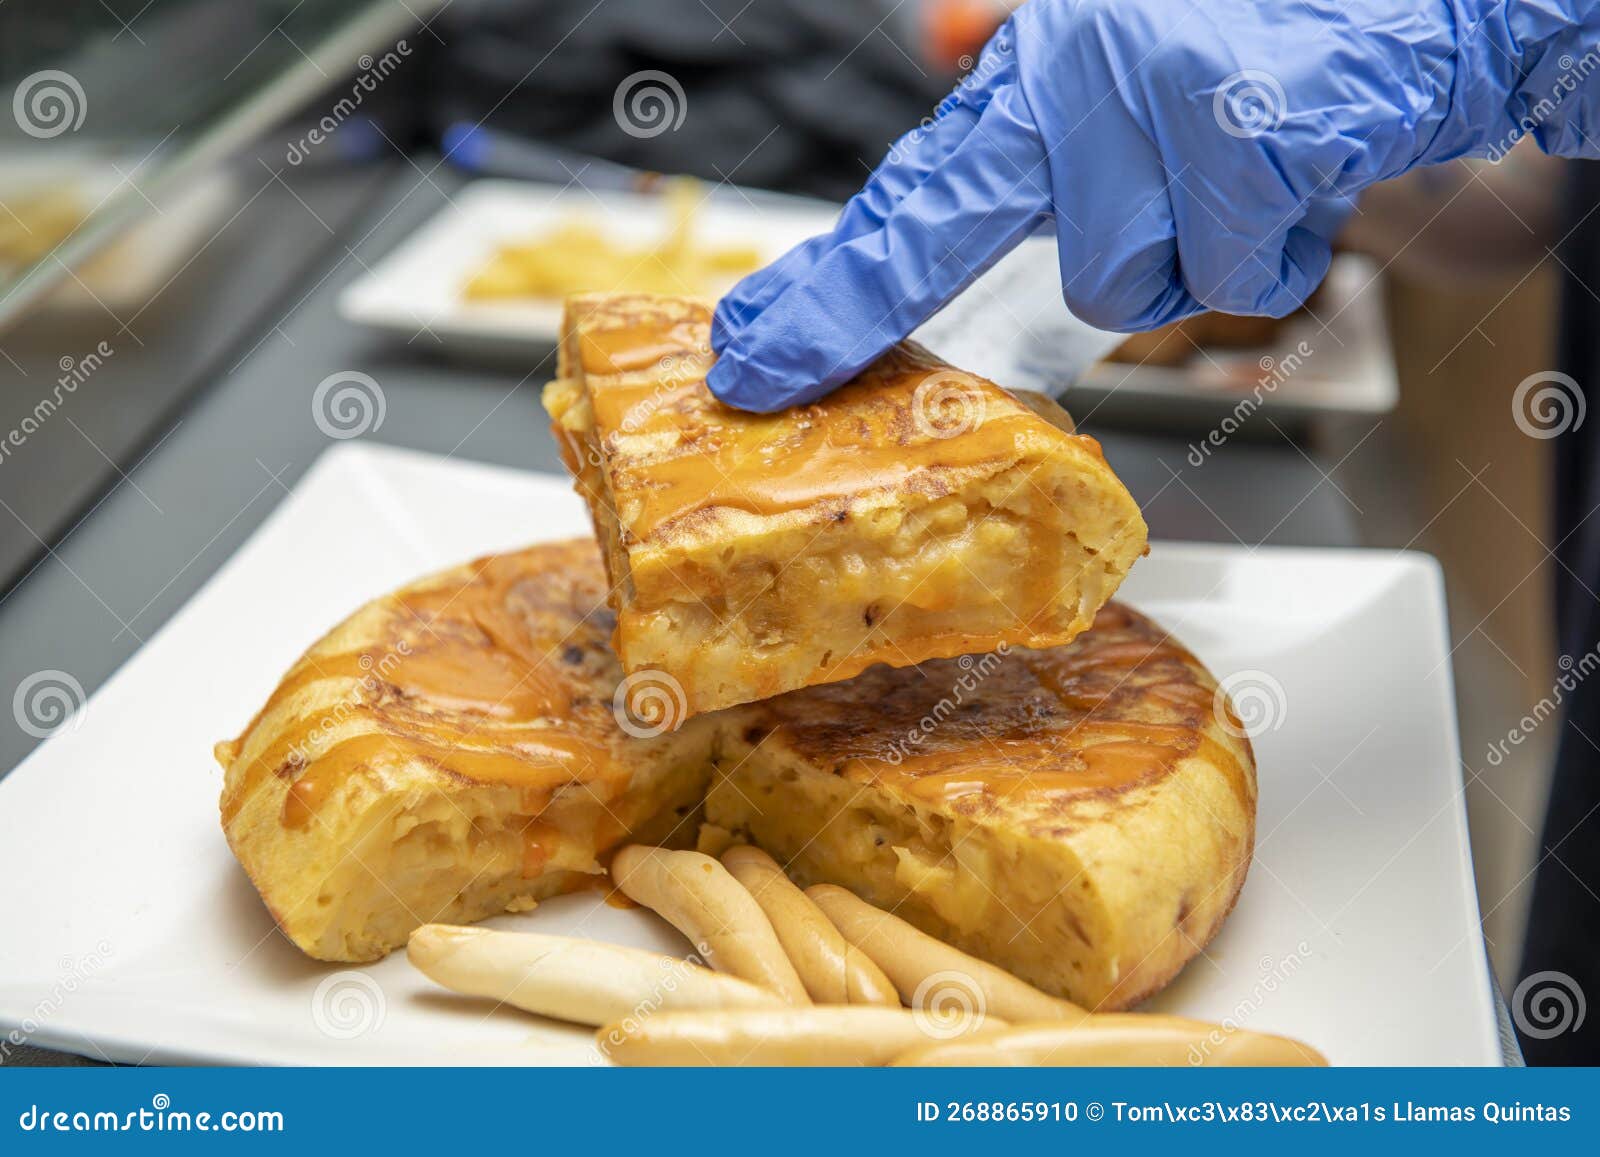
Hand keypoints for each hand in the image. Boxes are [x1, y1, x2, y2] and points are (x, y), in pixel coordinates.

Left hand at [708, 0, 1591, 410]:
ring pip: (1137, 281)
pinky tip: (1295, 170)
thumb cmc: (1254, 28)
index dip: (829, 298)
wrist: (1407, 9)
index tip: (755, 360)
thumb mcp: (1123, 26)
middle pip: (1039, 260)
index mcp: (1037, 72)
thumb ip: (1020, 41)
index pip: (907, 205)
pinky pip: (1236, 270)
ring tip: (1245, 168)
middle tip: (1163, 177)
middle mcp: (1080, 78)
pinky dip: (1276, 241)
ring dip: (1201, 250)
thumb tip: (943, 36)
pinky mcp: (1243, 128)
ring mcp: (1157, 101)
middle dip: (1071, 260)